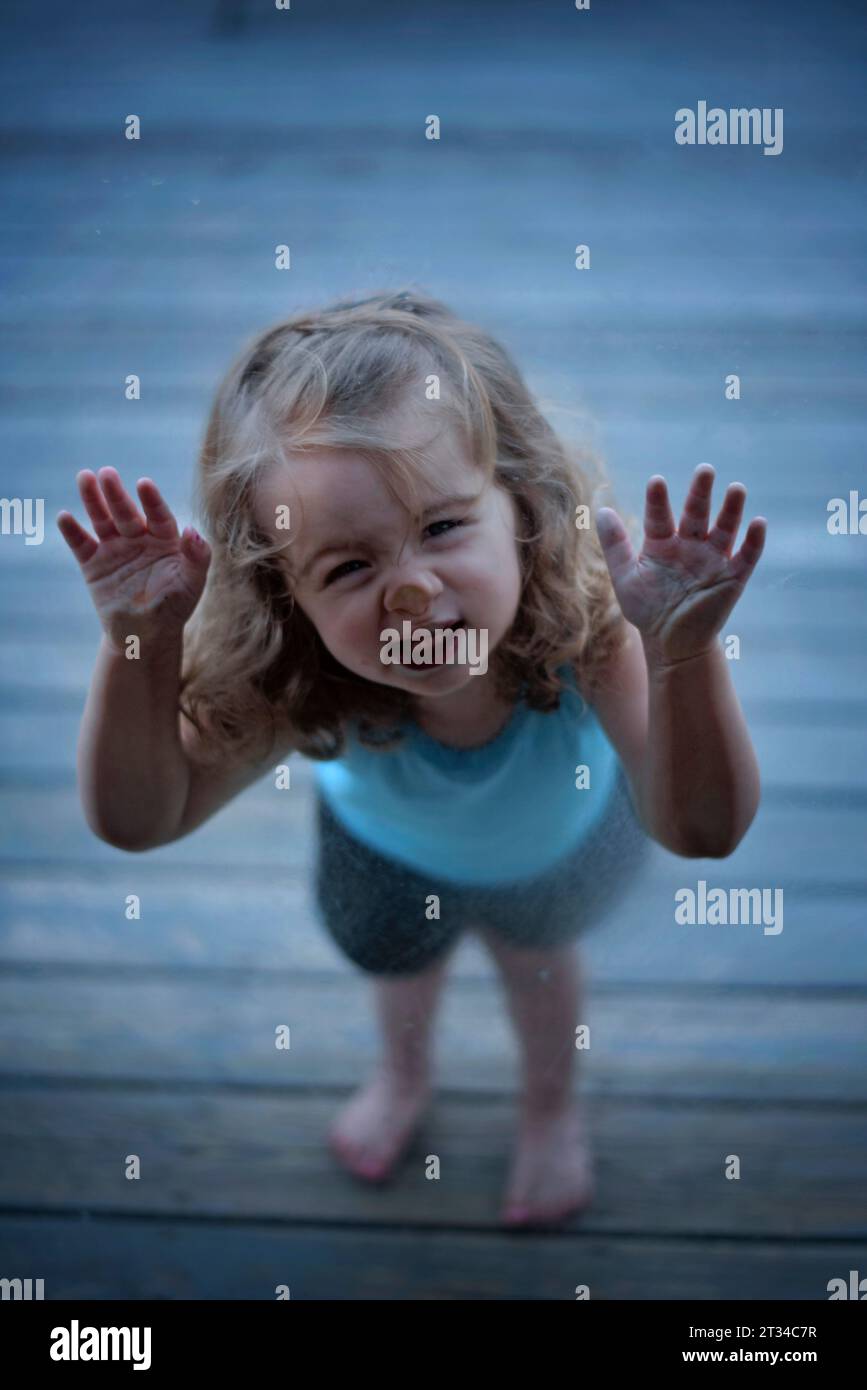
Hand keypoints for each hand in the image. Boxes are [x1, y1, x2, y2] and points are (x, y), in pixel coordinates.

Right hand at [57, 468, 211, 653]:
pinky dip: (72, 531)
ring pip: (102, 520)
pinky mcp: (93, 563)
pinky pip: (81, 544)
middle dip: (116, 494)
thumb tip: (192, 531)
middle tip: (107, 473)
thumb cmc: (174, 607)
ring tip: (85, 477)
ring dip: (93, 500)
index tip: (144, 484)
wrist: (146, 635)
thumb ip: (198, 558)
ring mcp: (115, 548)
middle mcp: (139, 538)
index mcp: (165, 539)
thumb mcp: (191, 584)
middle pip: (127, 512)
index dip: (152, 501)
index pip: (159, 516)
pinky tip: (64, 517)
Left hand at [595, 465, 766, 663]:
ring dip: (732, 509)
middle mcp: (689, 545)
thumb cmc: (647, 608)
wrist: (672, 643)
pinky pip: (746, 556)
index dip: (658, 500)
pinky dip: (754, 541)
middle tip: (705, 469)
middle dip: (701, 493)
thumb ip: (614, 545)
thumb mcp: (625, 578)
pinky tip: (758, 523)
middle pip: (696, 514)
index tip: (656, 481)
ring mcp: (712, 559)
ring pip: (724, 529)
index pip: (659, 516)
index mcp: (662, 543)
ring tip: (736, 488)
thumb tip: (601, 510)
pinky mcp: (732, 577)